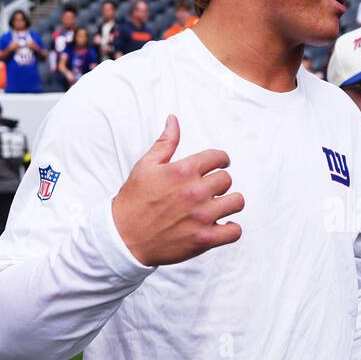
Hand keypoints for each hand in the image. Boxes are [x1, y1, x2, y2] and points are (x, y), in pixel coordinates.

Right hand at [111, 114, 244, 265]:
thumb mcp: (145, 166)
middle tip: (210, 189)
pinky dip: (231, 229)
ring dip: (229, 203)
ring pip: (236, 202)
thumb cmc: (134, 200)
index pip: (218, 157)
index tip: (220, 165)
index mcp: (182, 171)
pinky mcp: (204, 239)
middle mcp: (195, 192)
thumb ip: (165, 143)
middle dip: (219, 183)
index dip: (220, 160)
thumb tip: (173, 120)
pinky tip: (223, 226)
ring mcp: (201, 216)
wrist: (124, 237)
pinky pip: (234, 231)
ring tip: (219, 206)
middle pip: (227, 179)